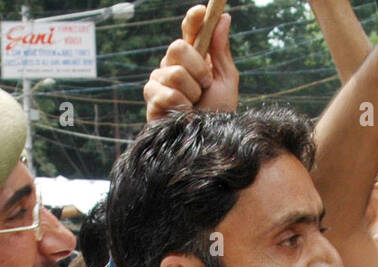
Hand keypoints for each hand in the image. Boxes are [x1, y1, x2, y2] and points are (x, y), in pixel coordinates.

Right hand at [143, 7, 237, 121]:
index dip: (193, 20)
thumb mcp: (226, 82)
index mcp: (192, 58)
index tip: (202, 11)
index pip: (189, 31)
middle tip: (205, 86)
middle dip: (198, 68)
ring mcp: (159, 81)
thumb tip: (224, 18)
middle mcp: (172, 65)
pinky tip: (184, 116)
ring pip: (174, 72)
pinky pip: (168, 93)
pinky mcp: (151, 100)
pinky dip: (182, 106)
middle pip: (177, 47)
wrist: (208, 143)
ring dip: (192, 93)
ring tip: (194, 106)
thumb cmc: (217, 114)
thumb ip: (221, 51)